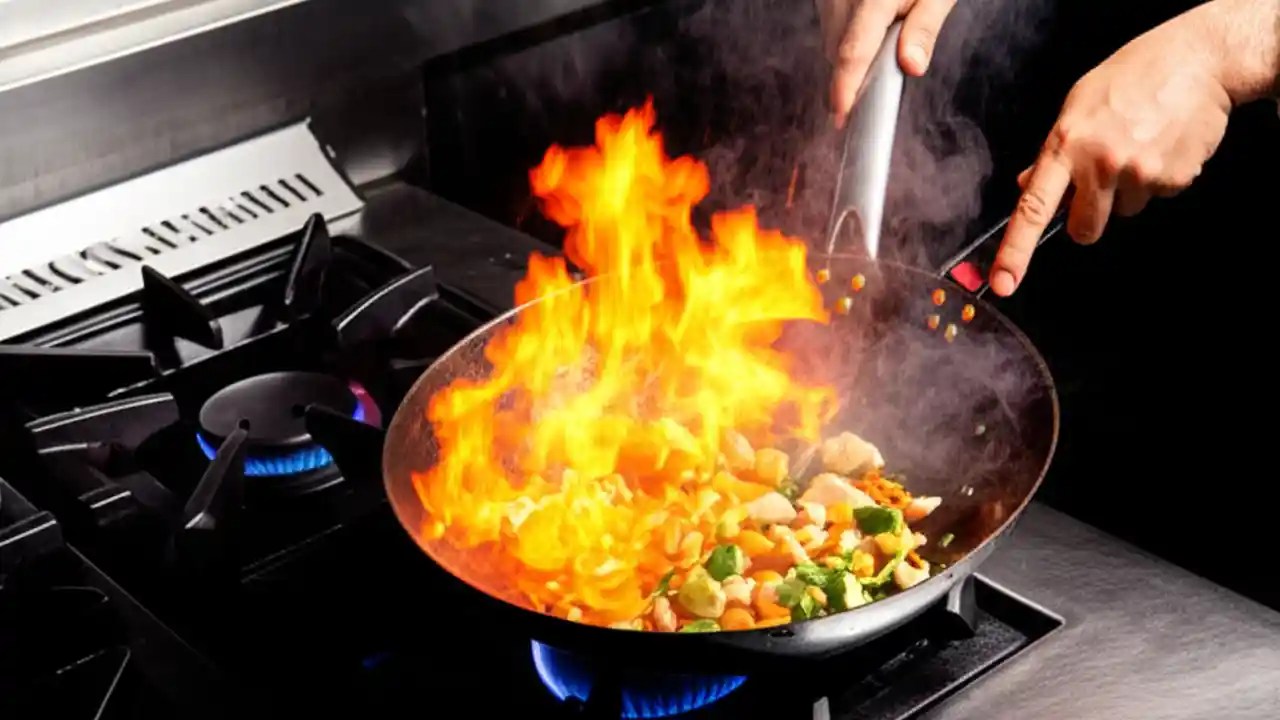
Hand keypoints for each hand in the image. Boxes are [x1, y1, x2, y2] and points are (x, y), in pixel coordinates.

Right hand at [817, 0, 957, 126]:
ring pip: (831, 41)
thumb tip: (912, 67)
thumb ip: (925, 27)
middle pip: (838, 52)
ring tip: (882, 38)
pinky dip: (846, 35)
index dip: (845, 87)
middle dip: (856, 72)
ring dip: (851, 53)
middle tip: (881, 72)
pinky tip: (870, 26)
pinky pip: (830, 25)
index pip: (853, 52)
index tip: (841, 114)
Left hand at [990, 15, 1232, 296]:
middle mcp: (1099, 164)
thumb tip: (1027, 187)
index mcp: (1065, 145)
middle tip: (1102, 181)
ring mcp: (1138, 173)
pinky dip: (1160, 178)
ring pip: (1125, 212)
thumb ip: (1053, 151)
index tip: (1003, 283)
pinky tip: (1163, 144)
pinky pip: (1158, 197)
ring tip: (1139, 146)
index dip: (1016, 251)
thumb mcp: (1078, 107)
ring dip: (1128, 190)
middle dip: (1091, 216)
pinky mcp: (1173, 179)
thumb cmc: (1131, 78)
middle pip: (1084, 230)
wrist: (1197, 60)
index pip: (1033, 209)